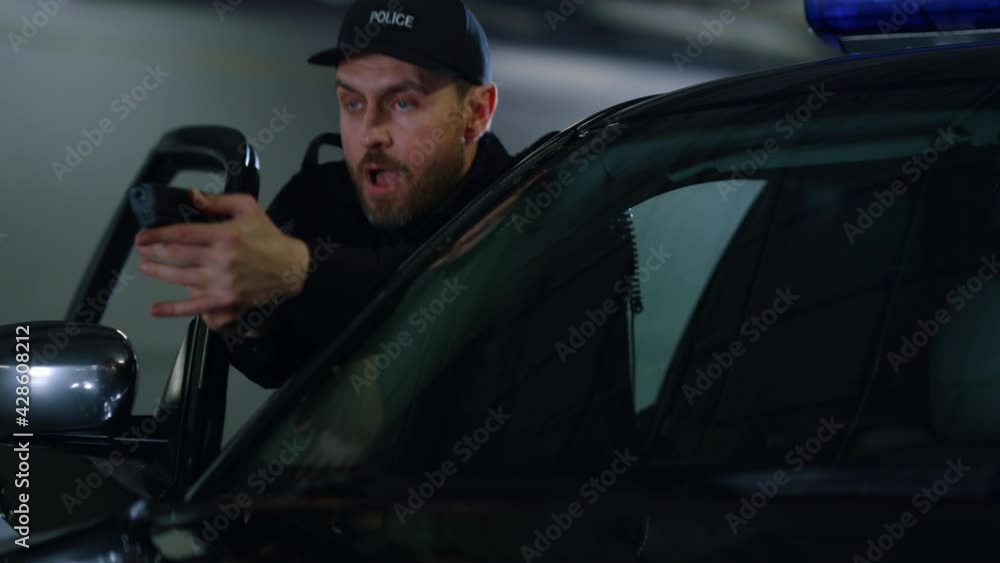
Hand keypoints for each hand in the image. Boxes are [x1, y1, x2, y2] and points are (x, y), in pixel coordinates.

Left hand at [135, 191, 310, 331]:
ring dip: (158, 271)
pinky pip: (194, 306)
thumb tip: (191, 196)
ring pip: (179, 277)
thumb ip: (218, 201)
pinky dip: (173, 309)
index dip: (157, 234)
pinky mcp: (224, 300)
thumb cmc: (269, 237)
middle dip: (153, 251)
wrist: (291, 268)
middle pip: (176, 255)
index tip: (142, 235)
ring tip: (146, 266)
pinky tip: (156, 309)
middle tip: (142, 248)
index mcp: (224, 235)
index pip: (181, 233)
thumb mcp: (248, 208)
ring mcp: (221, 282)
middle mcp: (220, 259)